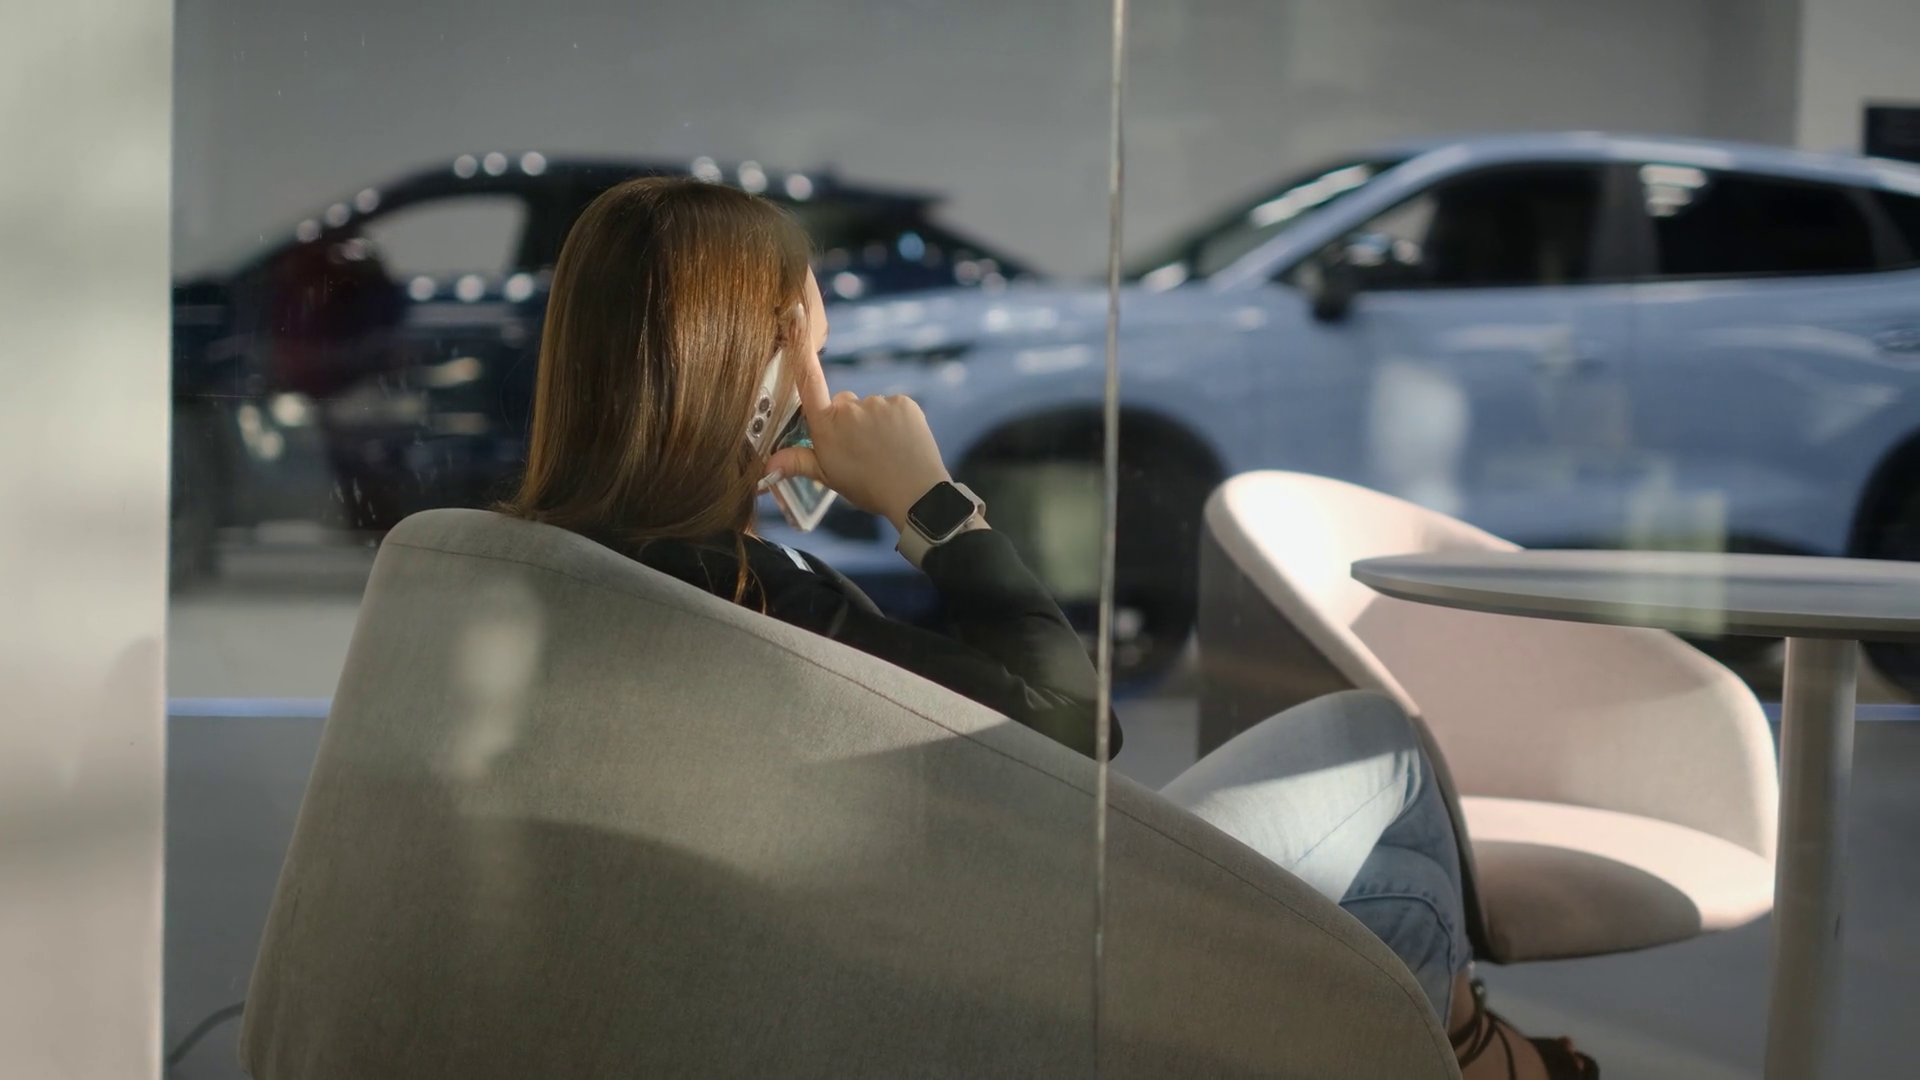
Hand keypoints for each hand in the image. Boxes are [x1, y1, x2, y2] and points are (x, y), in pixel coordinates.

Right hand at [764, 346, 950, 534]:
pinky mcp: (903, 402)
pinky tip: (899, 442)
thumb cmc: (868, 487)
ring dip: (873, 423)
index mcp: (826, 425)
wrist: (915, 493)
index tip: (797, 315)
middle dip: (847, 420)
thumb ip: (797, 463)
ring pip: (869, 407)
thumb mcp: (828, 477)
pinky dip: (895, 422)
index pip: (808, 380)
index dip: (800, 348)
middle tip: (859, 449)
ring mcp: (878, 403)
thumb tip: (766, 465)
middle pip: (842, 404)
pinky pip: (893, 407)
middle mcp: (849, 407)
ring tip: (883, 451)